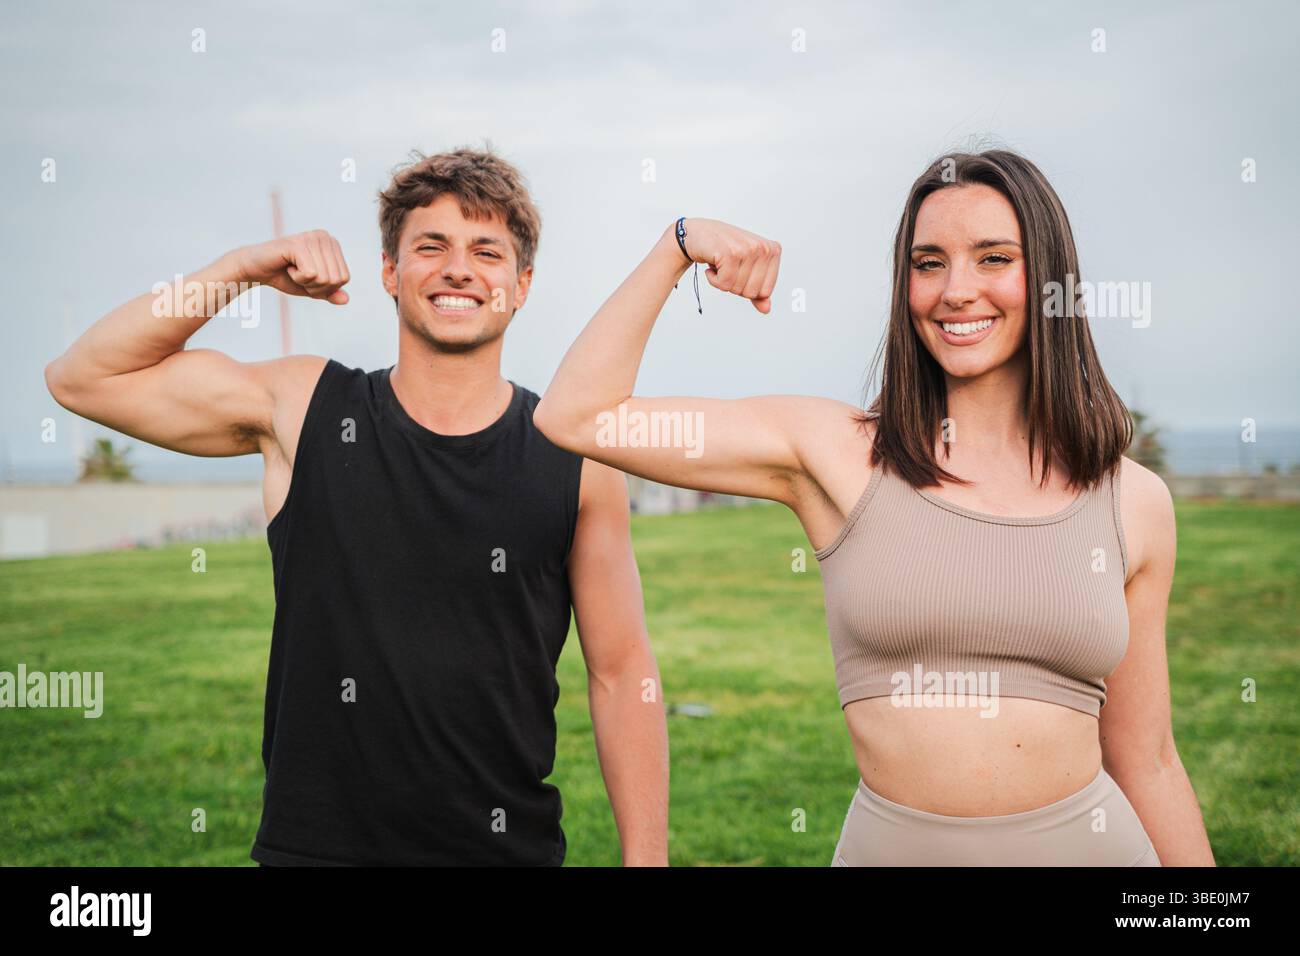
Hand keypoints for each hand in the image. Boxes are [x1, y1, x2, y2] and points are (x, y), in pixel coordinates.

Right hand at [232, 230, 349, 304]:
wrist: (256, 269)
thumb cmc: (285, 276)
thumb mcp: (312, 288)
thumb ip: (330, 293)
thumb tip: (346, 299)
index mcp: (332, 244)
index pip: (344, 278)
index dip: (325, 287)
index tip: (307, 277)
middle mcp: (325, 236)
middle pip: (336, 279)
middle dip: (316, 287)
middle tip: (299, 274)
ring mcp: (312, 238)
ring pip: (324, 278)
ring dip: (306, 282)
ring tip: (293, 269)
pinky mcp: (299, 244)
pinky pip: (311, 274)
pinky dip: (298, 278)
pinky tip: (288, 267)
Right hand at [679, 218, 780, 313]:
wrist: (699, 233)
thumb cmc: (724, 249)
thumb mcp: (746, 268)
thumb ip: (758, 288)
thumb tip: (766, 309)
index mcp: (773, 251)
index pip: (766, 291)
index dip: (748, 288)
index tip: (740, 272)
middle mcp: (764, 248)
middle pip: (752, 292)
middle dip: (735, 286)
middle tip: (728, 268)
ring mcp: (748, 249)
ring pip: (738, 289)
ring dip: (723, 282)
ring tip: (720, 264)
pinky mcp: (730, 253)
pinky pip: (724, 284)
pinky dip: (713, 280)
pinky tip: (713, 266)